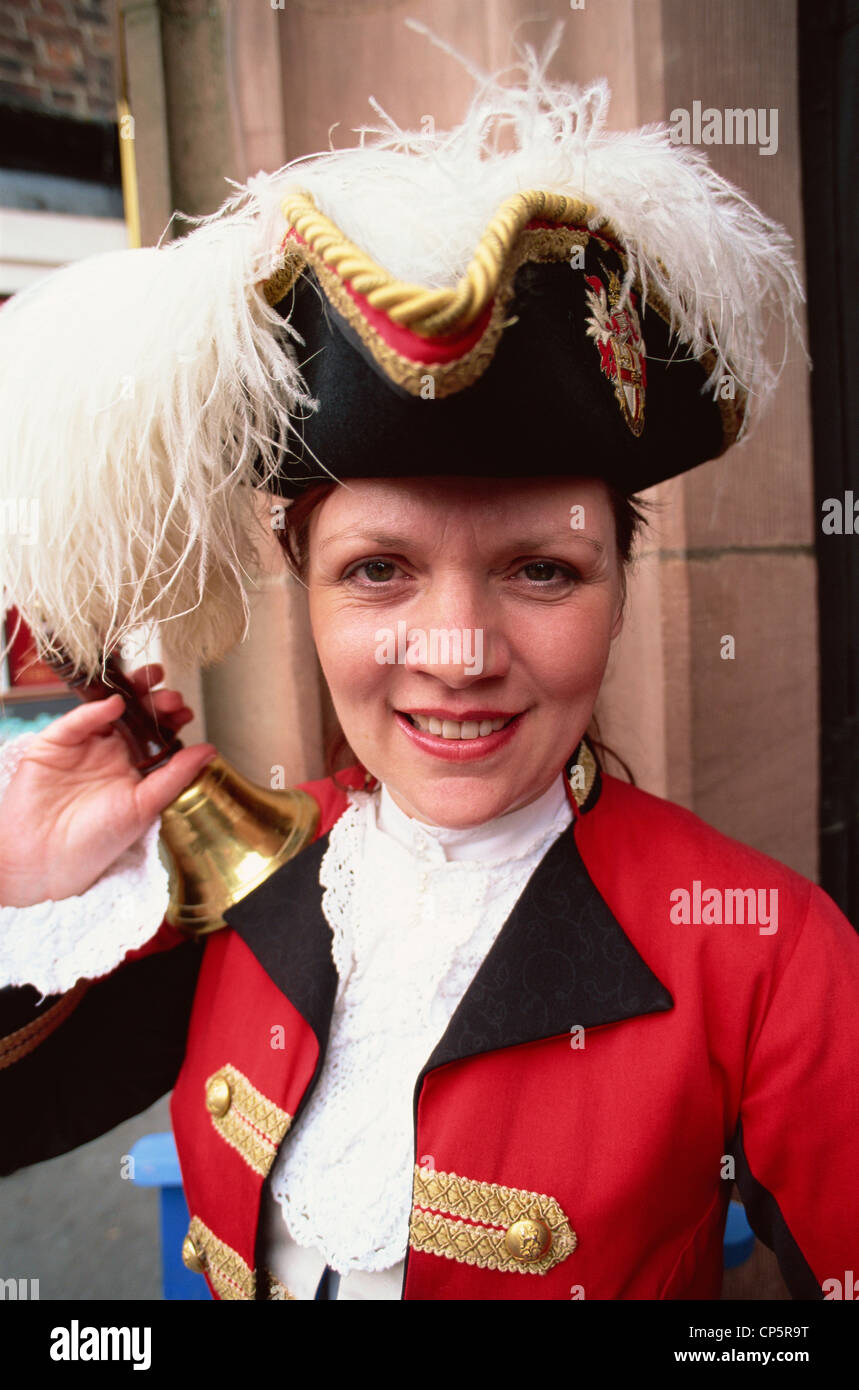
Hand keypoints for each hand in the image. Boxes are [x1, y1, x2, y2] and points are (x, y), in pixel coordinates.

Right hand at [0, 663, 216, 906]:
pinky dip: (95, 709)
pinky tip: (114, 705)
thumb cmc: (95, 842)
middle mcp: (111, 751)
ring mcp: (84, 744)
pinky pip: (77, 720)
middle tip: (172, 698)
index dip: (172, 719)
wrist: (46, 859)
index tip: (186, 712)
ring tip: (152, 682)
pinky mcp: (55, 742)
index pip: (159, 734)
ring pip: (110, 709)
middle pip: (138, 716)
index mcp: (136, 768)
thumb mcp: (144, 807)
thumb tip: (210, 750)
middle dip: (156, 701)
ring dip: (132, 694)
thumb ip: (175, 776)